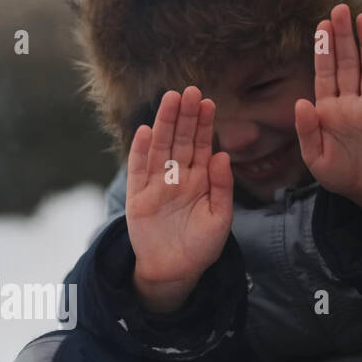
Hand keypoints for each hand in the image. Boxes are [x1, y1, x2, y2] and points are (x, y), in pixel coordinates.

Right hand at [126, 86, 233, 313]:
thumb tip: (223, 155)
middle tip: (189, 90)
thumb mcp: (220, 218)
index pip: (202, 145)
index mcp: (200, 180)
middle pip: (181, 140)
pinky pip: (138, 170)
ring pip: (160, 148)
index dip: (204, 123)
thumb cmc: (200, 247)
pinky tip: (144, 131)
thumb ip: (222, 186)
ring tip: (169, 100)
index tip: (207, 101)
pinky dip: (139, 151)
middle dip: (184, 116)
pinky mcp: (138, 197)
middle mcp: (177, 177)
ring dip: (164, 124)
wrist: (174, 272)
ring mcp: (156, 185)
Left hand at [295, 4, 361, 225]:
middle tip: (342, 8)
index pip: (325, 73)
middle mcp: (352, 103)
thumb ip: (307, 130)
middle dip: (344, 37)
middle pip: (348, 63)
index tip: (322, 24)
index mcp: (330, 109)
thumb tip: (301, 102)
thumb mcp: (314, 157)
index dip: (324, 49)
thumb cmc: (338, 174)